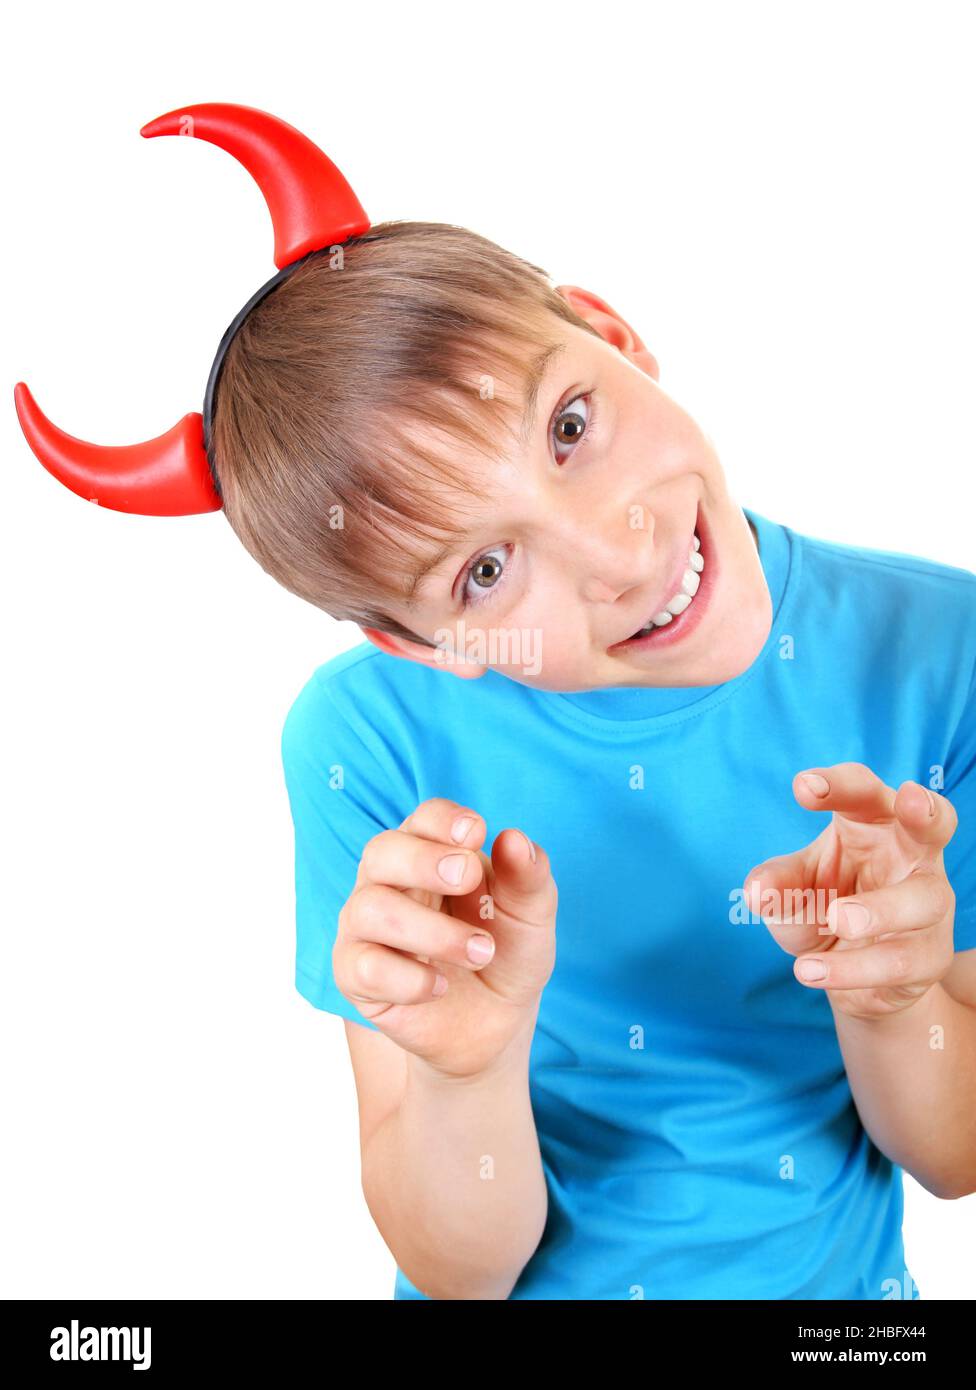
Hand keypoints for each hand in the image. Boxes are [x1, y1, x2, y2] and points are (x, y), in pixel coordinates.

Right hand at [334, 798, 556, 1077]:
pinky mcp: (356, 975)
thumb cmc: (506, 952)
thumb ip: (527, 877)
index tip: (476, 833)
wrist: (494, 1023)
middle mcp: (389, 881)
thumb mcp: (530, 915)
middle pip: (382, 851)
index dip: (444, 820)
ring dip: (430, 930)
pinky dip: (408, 978)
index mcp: (430, 852)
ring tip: (480, 952)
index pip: (424, 819)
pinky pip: (365, 967)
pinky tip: (441, 986)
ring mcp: (366, 927)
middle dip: (423, 861)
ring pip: (371, 909)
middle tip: (467, 878)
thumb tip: (513, 838)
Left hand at [743, 762, 957, 1020]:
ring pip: (921, 899)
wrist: (853, 979)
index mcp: (871, 823)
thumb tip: (757, 891)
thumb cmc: (825, 907)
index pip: (861, 792)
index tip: (804, 787)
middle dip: (924, 808)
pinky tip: (811, 971)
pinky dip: (853, 968)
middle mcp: (910, 855)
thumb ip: (776, 883)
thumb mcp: (791, 891)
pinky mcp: (931, 954)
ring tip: (834, 919)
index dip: (838, 784)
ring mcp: (928, 903)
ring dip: (878, 909)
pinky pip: (900, 959)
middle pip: (932, 823)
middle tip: (909, 797)